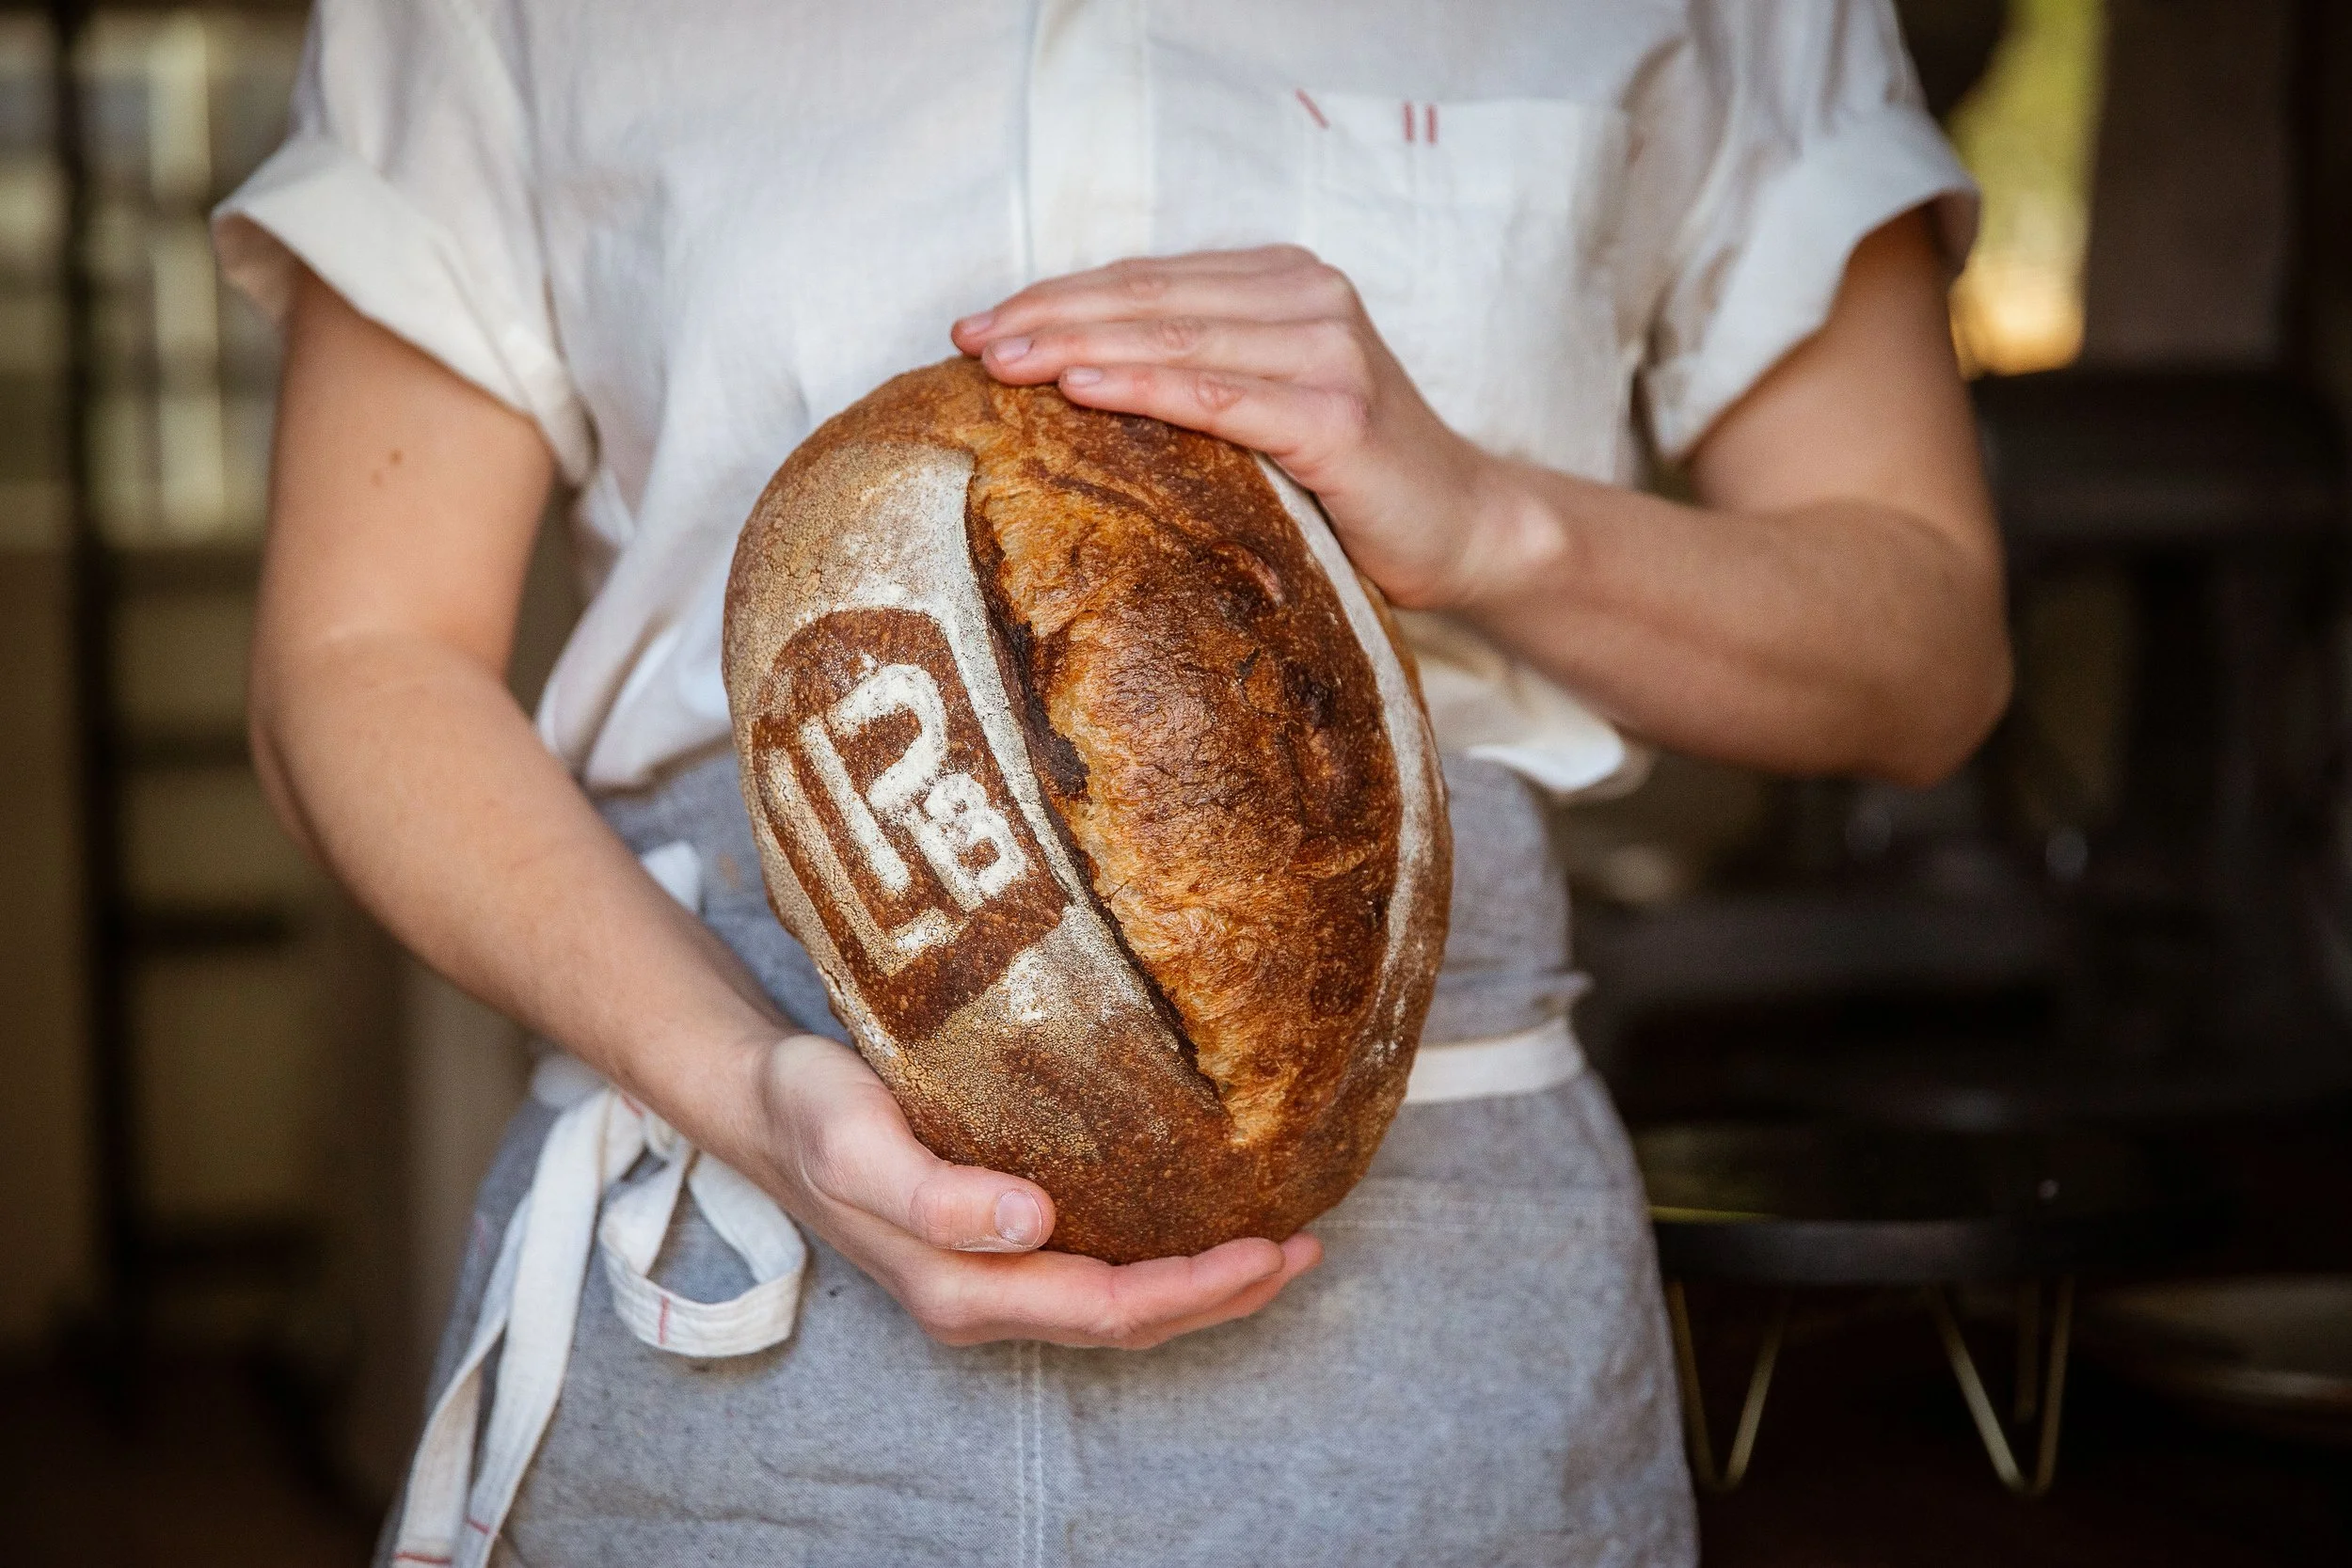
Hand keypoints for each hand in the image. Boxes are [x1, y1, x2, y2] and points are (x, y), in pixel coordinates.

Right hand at [734, 1032, 1320, 1348]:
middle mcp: (985, 1297)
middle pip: (1129, 1321)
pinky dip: (1161, 1258)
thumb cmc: (811, 1112)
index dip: (1196, 1288)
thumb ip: (935, 1193)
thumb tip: (1033, 1225)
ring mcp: (992, 1278)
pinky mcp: (996, 1244)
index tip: (1271, 1246)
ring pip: (1118, 1306)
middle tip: (1305, 1247)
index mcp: (962, 1288)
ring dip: (1203, 1285)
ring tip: (1281, 1244)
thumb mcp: (857, 1141)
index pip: (1107, 1308)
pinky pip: (1096, 1271)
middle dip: (1223, 1294)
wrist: (763, 1104)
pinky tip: (1197, 1220)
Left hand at [952, 246, 1530, 612]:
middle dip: (1048, 318)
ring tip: (1001, 362)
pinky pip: (1217, 397)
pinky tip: (1081, 390)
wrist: (1465, 528)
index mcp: (1283, 281)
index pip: (1147, 279)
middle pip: (1149, 299)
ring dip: (1076, 347)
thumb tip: (1068, 379)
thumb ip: (1198, 373)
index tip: (978, 324)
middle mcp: (1309, 297)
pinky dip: (1144, 389)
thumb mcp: (1267, 407)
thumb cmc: (1352, 481)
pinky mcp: (1336, 414)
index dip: (1058, 296)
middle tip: (967, 342)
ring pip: (1173, 339)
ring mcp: (1326, 351)